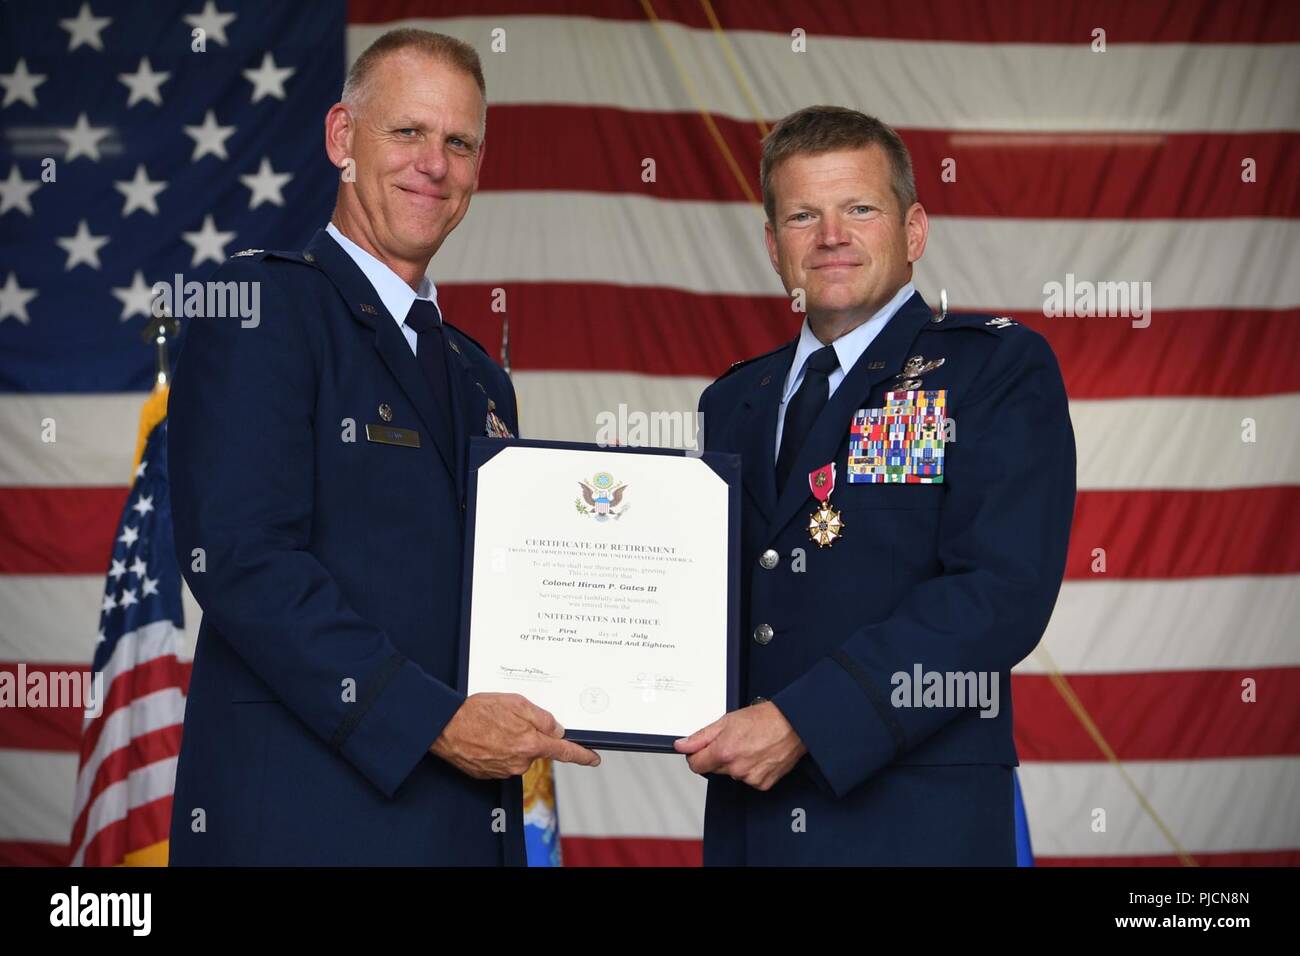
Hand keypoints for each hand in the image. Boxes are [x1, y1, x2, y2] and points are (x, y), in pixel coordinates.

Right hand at [430, 692, 600, 778]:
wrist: (444, 727)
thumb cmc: (476, 712)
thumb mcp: (516, 703)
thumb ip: (541, 717)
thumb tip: (555, 729)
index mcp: (530, 744)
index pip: (565, 752)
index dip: (582, 755)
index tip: (593, 758)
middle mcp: (520, 762)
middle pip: (537, 749)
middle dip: (529, 736)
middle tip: (509, 720)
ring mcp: (504, 770)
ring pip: (519, 754)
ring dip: (512, 742)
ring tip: (492, 727)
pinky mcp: (489, 774)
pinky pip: (502, 761)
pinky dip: (498, 750)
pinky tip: (485, 737)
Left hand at [674, 701, 806, 790]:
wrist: (793, 724)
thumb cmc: (764, 719)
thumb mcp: (726, 721)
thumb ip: (701, 736)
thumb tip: (682, 745)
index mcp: (723, 752)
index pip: (695, 765)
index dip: (697, 756)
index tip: (702, 750)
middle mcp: (736, 768)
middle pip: (715, 768)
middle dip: (720, 756)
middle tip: (735, 741)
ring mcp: (750, 778)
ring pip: (733, 774)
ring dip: (737, 763)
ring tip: (751, 746)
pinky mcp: (763, 784)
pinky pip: (749, 780)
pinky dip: (752, 770)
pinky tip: (760, 755)